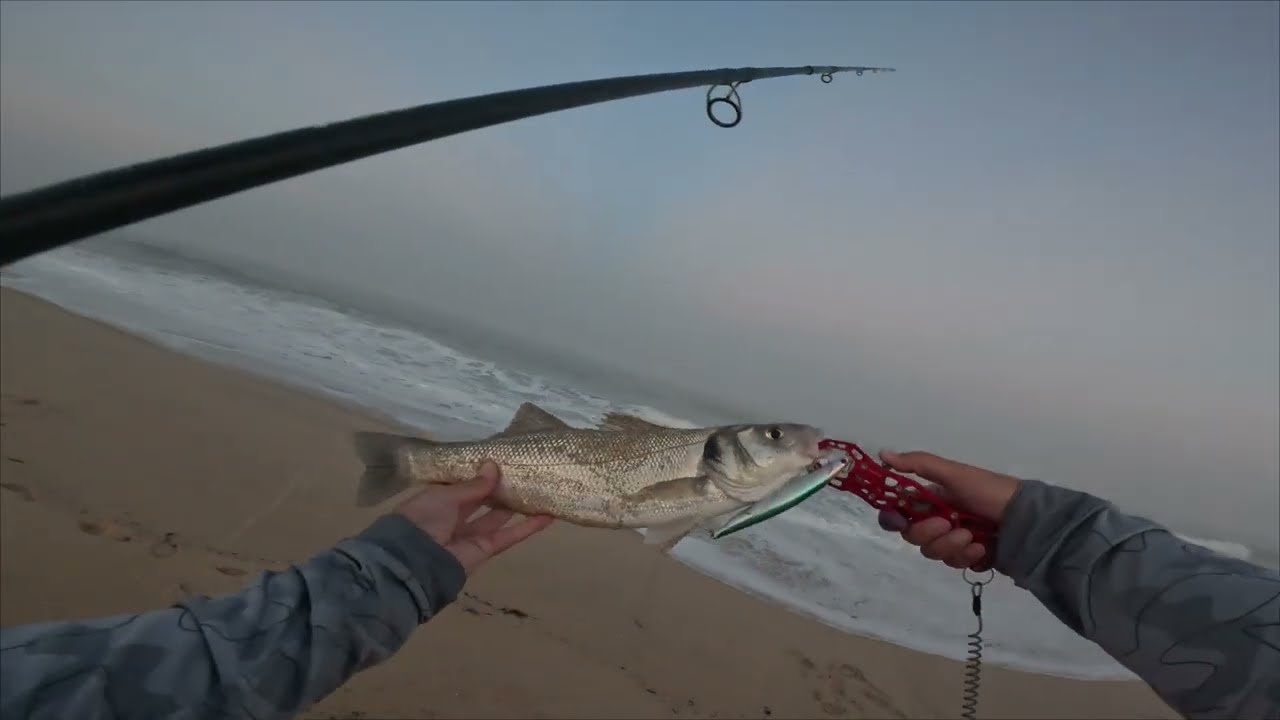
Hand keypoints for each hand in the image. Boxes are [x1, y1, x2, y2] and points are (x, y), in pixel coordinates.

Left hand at [394, 461, 553, 573]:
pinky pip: (507, 536)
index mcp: (437, 499)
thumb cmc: (423, 519)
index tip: (502, 460)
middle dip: (500, 488)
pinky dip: (527, 528)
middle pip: (482, 500)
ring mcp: (470, 535)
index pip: (463, 485)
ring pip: (498, 517)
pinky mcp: (485, 550)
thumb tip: (494, 467)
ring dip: (517, 505)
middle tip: (524, 472)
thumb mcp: (445, 495)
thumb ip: (473, 485)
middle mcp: (453, 516)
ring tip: (539, 489)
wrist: (415, 562)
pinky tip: (547, 516)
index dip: (480, 474)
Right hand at [876, 449, 1019, 569]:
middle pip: (913, 537)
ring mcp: (953, 540)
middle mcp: (938, 519)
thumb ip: (919, 465)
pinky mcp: (969, 557)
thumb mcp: (955, 473)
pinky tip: (984, 549)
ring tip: (975, 538)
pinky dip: (968, 558)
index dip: (895, 519)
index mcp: (931, 498)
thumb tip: (882, 453)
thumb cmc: (990, 491)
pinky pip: (955, 565)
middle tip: (950, 524)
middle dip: (930, 533)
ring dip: (952, 546)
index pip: (899, 513)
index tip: (901, 520)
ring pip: (933, 553)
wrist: (1029, 519)